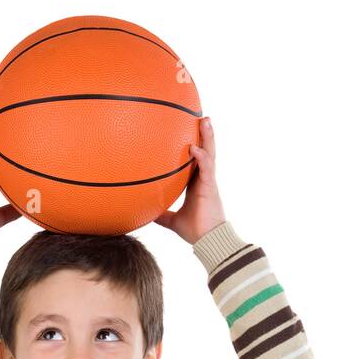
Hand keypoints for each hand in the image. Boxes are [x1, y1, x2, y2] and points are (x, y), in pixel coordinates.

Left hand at [153, 116, 226, 244]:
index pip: (197, 160)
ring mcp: (209, 182)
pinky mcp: (210, 188)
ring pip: (210, 154)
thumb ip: (161, 214)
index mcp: (197, 184)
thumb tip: (146, 213)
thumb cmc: (195, 230)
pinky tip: (195, 148)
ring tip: (206, 120)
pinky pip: (207, 169)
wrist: (208, 240)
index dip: (197, 146)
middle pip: (206, 151)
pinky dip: (201, 157)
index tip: (193, 131)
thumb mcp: (172, 220)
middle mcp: (205, 179)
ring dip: (208, 137)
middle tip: (203, 118)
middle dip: (205, 135)